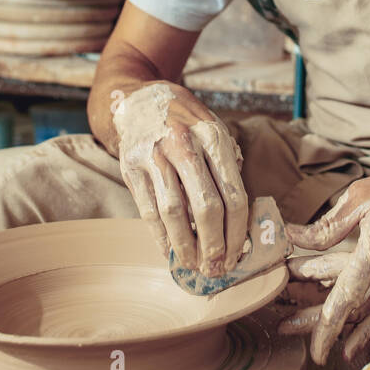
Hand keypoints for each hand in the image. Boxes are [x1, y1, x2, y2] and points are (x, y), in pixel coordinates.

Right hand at [113, 81, 248, 275]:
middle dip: (214, 245)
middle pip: (206, 206)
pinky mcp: (130, 166)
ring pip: (174, 213)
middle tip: (217, 269)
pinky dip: (161, 236)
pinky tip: (171, 252)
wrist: (138, 100)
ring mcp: (154, 155)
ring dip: (187, 246)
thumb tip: (239, 221)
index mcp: (213, 136)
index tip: (238, 254)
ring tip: (195, 266)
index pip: (234, 193)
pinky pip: (148, 210)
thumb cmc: (185, 123)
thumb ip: (227, 167)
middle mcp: (184, 143)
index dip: (237, 231)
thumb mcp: (213, 131)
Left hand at [282, 153, 369, 364]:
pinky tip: (348, 345)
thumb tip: (294, 239)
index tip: (314, 350)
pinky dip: (361, 325)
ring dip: (330, 319)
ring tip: (294, 322)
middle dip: (314, 320)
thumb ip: (328, 226)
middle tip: (282, 325)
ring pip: (361, 310)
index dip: (327, 325)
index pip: (348, 296)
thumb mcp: (361, 197)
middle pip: (349, 309)